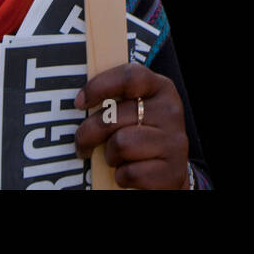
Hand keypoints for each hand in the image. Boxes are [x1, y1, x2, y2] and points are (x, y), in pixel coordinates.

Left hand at [74, 63, 189, 188]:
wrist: (170, 170)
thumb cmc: (143, 135)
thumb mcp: (136, 111)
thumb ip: (116, 102)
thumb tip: (79, 103)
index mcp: (160, 88)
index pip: (129, 76)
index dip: (99, 87)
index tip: (79, 102)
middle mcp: (170, 110)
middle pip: (113, 117)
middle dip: (89, 134)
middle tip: (82, 144)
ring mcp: (174, 140)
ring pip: (121, 144)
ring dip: (110, 156)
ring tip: (115, 158)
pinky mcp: (172, 170)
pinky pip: (130, 173)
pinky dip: (122, 176)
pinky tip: (128, 172)